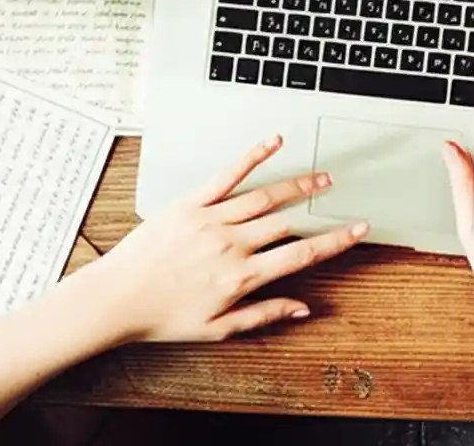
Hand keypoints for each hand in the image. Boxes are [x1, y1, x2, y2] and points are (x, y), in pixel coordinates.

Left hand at [84, 136, 367, 343]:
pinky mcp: (189, 204)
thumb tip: (302, 308)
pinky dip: (252, 157)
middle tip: (338, 193)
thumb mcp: (218, 329)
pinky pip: (226, 176)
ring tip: (318, 175)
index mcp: (241, 278)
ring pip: (264, 197)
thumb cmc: (162, 316)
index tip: (356, 229)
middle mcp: (230, 245)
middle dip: (319, 206)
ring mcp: (210, 220)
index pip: (301, 255)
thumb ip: (263, 315)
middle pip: (286, 221)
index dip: (335, 240)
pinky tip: (271, 144)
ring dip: (296, 183)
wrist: (116, 298)